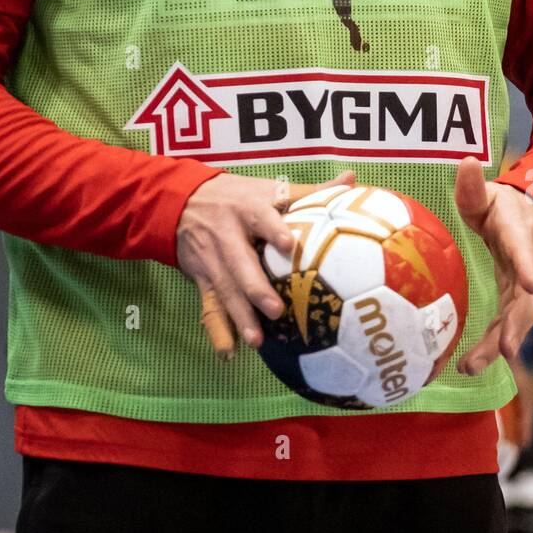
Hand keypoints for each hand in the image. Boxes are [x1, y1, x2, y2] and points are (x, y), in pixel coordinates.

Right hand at [178, 169, 356, 349]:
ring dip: (239, 316)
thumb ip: (310, 190)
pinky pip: (209, 305)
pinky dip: (218, 330)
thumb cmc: (237, 196)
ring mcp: (212, 259)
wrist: (181, 201)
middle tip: (276, 310)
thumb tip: (351, 179)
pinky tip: (229, 353)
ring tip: (256, 341)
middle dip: (255, 288)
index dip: (273, 229)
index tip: (287, 244)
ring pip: (225, 289)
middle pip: (240, 262)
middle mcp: (227, 235)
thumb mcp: (267, 188)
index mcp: (247, 209)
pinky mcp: (202, 278)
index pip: (260, 218)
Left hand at [452, 157, 532, 374]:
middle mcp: (528, 268)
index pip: (525, 250)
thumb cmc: (502, 209)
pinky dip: (492, 347)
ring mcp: (524, 290)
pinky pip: (507, 328)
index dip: (528, 265)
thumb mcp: (488, 196)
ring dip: (500, 344)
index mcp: (519, 236)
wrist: (528, 224)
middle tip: (504, 349)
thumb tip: (465, 162)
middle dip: (516, 324)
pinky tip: (469, 366)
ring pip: (518, 321)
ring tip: (473, 366)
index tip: (531, 281)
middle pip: (526, 300)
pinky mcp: (515, 305)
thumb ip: (474, 187)